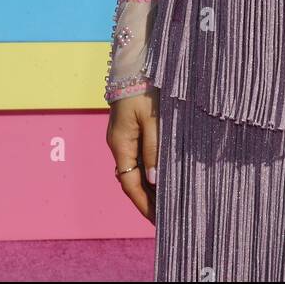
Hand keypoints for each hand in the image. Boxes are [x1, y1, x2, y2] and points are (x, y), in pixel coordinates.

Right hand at [106, 88, 159, 223]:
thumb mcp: (153, 119)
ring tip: (166, 203)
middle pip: (130, 180)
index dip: (144, 204)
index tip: (158, 221)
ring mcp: (122, 137)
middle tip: (165, 218)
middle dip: (146, 200)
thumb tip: (153, 181)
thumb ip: (153, 149)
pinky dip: (148, 170)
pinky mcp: (129, 129)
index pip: (130, 184)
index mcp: (120, 144)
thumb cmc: (145, 88)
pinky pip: (137, 157)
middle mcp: (118, 144)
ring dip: (148, 187)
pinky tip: (161, 176)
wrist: (135, 62)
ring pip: (133, 170)